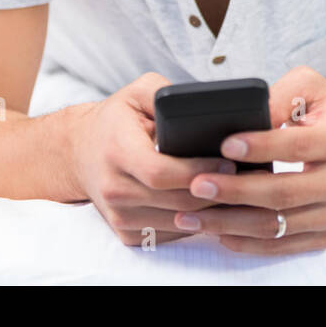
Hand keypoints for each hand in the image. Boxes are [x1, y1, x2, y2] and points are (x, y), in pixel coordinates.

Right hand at [74, 72, 237, 246]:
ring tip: (240, 195)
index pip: (160, 172)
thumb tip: (202, 107)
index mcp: (117, 151)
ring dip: (211, 213)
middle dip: (215, 193)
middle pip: (175, 201)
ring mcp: (119, 216)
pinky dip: (195, 223)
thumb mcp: (137, 92)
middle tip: (247, 180)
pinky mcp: (126, 233)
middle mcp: (114, 188)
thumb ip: (167, 94)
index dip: (198, 171)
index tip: (228, 163)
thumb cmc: (115, 119)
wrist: (77, 152)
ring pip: (177, 222)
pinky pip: (170, 233)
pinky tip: (215, 207)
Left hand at [172, 65, 325, 253]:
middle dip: (235, 191)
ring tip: (192, 216)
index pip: (296, 146)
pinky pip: (283, 246)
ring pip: (278, 226)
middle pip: (283, 193)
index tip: (224, 145)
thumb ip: (279, 96)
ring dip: (231, 223)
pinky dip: (248, 242)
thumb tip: (245, 117)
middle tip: (196, 184)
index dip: (260, 146)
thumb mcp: (312, 89)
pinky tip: (218, 232)